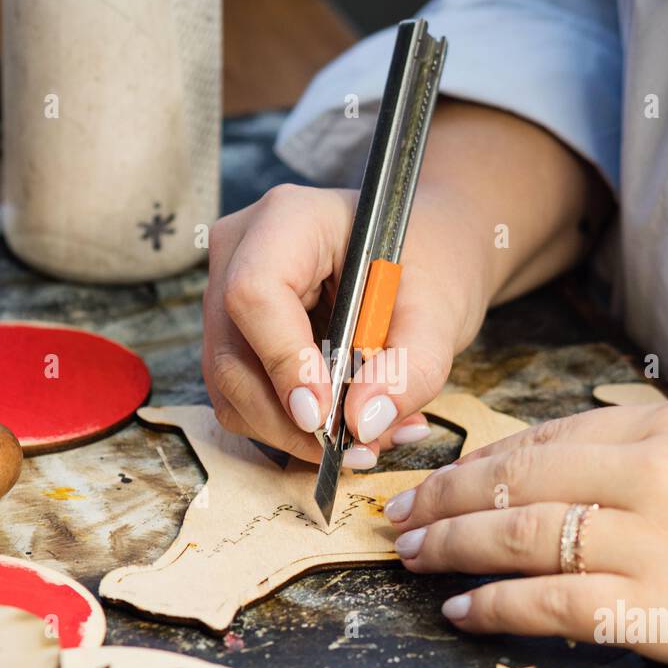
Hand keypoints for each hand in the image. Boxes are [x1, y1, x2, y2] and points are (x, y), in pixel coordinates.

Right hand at [202, 182, 491, 462]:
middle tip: (362, 448)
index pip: (255, 294)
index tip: (326, 416)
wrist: (429, 251)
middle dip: (291, 419)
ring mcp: (225, 290)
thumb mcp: (442, 312)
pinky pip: (241, 395)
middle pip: (231, 354)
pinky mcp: (233, 331)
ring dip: (294, 432)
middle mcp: (240, 250)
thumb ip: (411, 368)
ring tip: (369, 436)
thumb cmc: (434, 263)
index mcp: (290, 219)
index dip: (285, 362)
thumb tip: (362, 423)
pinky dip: (290, 426)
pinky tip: (347, 422)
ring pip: (230, 387)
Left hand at [383, 399, 667, 667]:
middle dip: (445, 496)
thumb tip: (568, 464)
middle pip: (517, 480)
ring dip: (452, 545)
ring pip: (519, 536)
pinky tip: (462, 607)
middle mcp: (651, 475)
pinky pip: (551, 602)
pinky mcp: (657, 611)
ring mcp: (651, 543)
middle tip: (399, 512)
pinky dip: (495, 603)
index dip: (478, 460)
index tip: (441, 475)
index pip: (545, 437)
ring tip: (412, 554)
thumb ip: (651, 454)